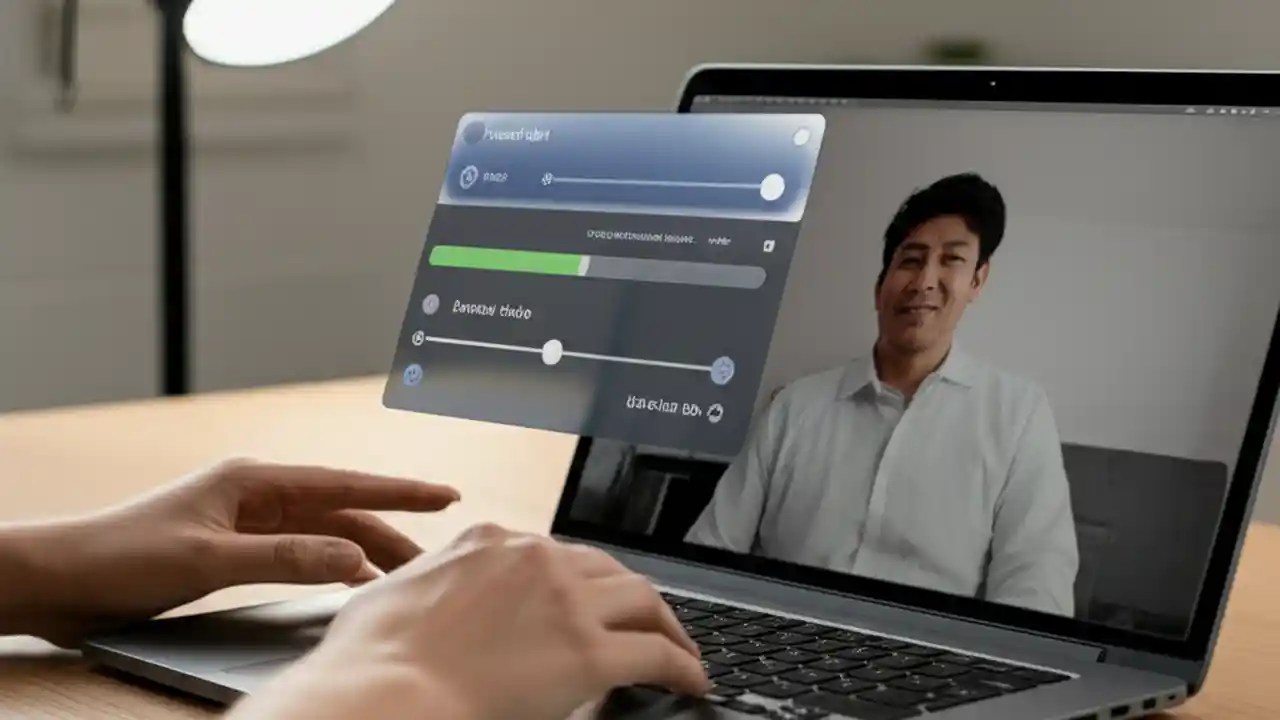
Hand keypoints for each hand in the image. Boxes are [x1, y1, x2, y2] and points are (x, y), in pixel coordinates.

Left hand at [13, 458, 458, 646]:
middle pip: (342, 511)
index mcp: (253, 480)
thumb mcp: (208, 559)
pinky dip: (331, 566)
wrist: (63, 579)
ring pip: (324, 534)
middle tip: (436, 556)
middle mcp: (256, 495)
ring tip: (404, 575)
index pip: (343, 484)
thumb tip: (353, 558)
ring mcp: (246, 522)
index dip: (399, 490)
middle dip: (391, 530)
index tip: (446, 494)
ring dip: (364, 551)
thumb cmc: (123, 557)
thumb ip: (285, 557)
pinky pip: (300, 553)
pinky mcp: (234, 550)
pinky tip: (351, 581)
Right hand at [228, 524, 708, 719]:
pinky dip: (683, 665)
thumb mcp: (390, 596)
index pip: (550, 553)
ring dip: (668, 623)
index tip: (582, 599)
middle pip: (605, 568)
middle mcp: (535, 560)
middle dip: (627, 593)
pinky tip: (692, 680)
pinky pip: (656, 654)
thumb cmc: (370, 658)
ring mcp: (566, 603)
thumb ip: (425, 587)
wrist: (384, 691)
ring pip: (642, 599)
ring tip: (679, 646)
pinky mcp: (588, 653)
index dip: (574, 579)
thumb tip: (422, 602)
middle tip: (642, 618)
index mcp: (487, 543)